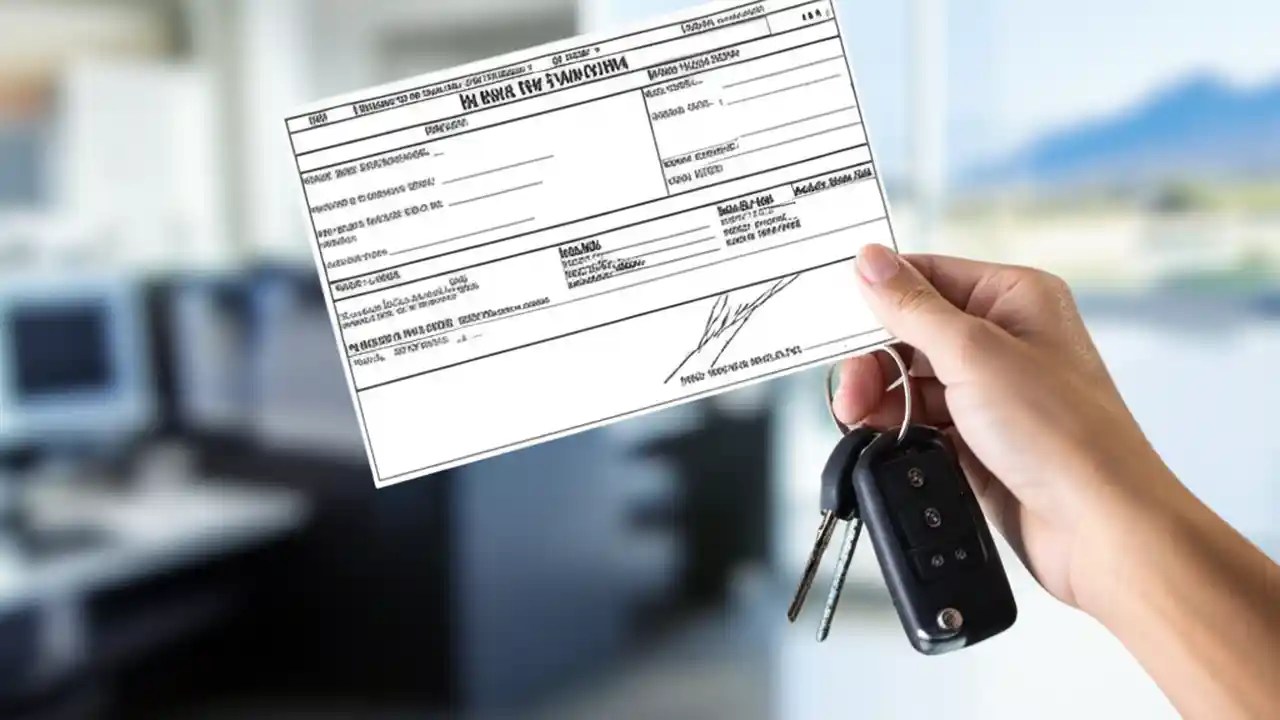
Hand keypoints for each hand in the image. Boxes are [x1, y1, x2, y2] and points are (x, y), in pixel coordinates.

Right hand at [833, 244, 1179, 610]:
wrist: (1098, 526)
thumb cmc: (1065, 434)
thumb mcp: (974, 353)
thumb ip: (913, 308)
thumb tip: (871, 262)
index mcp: (1015, 298)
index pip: (927, 276)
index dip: (879, 298)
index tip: (840, 322)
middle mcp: (1005, 340)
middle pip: (910, 332)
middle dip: (874, 360)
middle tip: (852, 392)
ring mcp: (991, 392)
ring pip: (910, 381)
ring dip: (880, 399)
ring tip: (862, 421)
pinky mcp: (979, 439)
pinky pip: (920, 422)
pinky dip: (896, 430)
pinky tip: (885, 441)